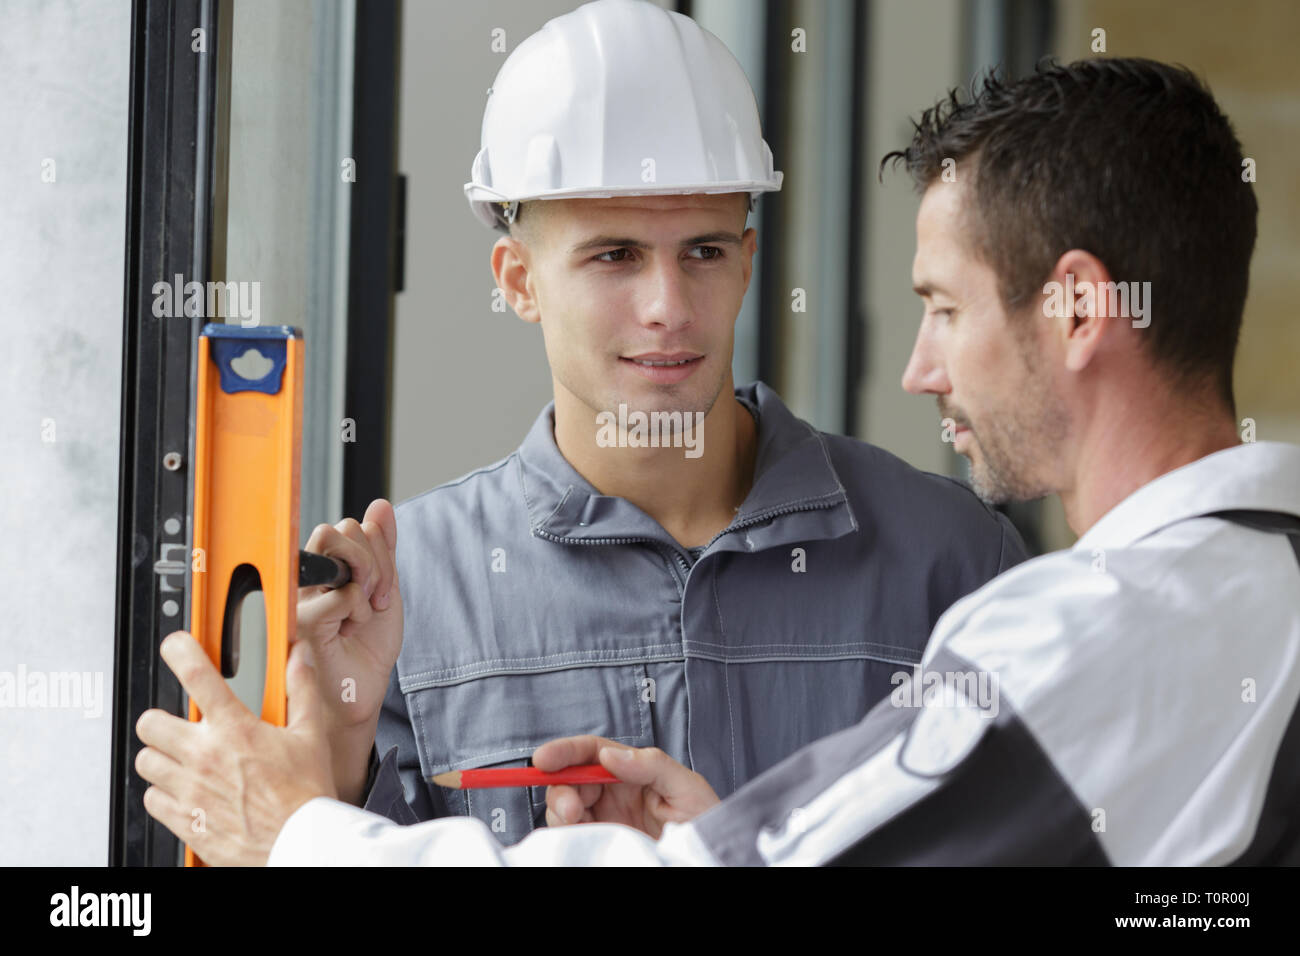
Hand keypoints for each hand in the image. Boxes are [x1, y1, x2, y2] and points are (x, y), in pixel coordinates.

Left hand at [135, 631, 334, 865]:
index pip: (198, 675)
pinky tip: (187, 792)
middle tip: (181, 726)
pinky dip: (163, 794)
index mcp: (236, 729)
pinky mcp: (184, 820)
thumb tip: (298, 658)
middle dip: (163, 720)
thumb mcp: (311, 734)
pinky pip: (151, 799)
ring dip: (162, 757)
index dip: (180, 651)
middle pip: (150, 723)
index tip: (176, 645)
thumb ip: (301, 689)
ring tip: (185, 761)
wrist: (299, 845)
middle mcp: (206, 757)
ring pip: (146, 761)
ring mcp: (190, 790)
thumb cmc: (306, 794)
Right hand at [298, 499, 402, 731]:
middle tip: (377, 597)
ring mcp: (301, 594)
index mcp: (329, 567)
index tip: (384, 588)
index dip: (379, 549)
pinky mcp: (302, 618)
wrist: (364, 687)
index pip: (352, 526)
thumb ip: (384, 547)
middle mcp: (309, 576)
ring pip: (335, 546)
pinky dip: (358, 609)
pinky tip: (352, 627)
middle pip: (340, 528)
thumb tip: (380, 505)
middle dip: (374, 560)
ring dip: (366, 580)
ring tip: (364, 611)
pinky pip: (340, 591)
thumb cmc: (369, 644)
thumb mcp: (386, 587)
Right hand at [533, 736, 720, 838]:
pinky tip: (577, 836)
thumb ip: (652, 765)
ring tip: (576, 822)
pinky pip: (572, 834)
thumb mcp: (687, 787)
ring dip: (561, 811)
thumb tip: (609, 755)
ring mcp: (606, 819)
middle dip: (561, 788)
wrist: (706, 859)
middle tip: (570, 810)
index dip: (565, 751)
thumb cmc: (705, 823)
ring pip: (565, 807)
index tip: (544, 758)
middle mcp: (615, 793)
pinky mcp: (601, 843)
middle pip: (571, 779)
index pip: (593, 752)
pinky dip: (566, 833)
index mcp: (634, 771)